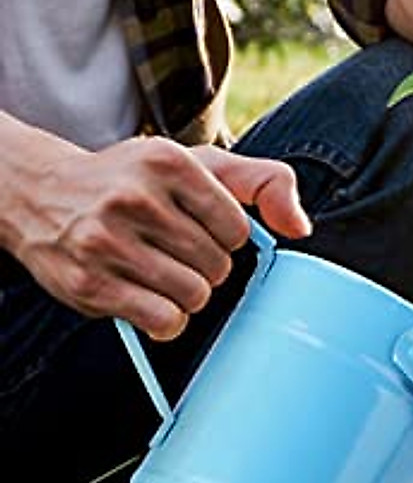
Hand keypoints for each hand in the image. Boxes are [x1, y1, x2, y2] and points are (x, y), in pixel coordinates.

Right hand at [14, 138, 309, 340]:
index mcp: (169, 162)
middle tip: (170, 250)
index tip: (196, 227)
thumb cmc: (135, 182)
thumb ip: (262, 182)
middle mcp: (135, 197)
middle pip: (218, 267)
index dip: (225, 238)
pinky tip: (145, 297)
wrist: (41, 193)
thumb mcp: (198, 165)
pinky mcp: (89, 282)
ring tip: (156, 272)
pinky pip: (164, 321)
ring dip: (185, 295)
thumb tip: (301, 227)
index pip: (238, 230)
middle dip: (204, 268)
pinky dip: (165, 319)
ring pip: (194, 296)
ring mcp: (107, 241)